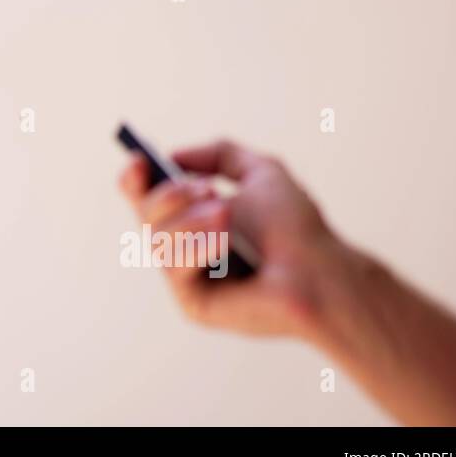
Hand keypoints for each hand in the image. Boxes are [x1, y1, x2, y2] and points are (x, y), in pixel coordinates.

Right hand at [118, 139, 345, 338]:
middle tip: (203, 190)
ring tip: (225, 216)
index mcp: (192, 214)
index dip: (134, 177)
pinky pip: (174, 267)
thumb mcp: (261, 172)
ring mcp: (185, 275)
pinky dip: (197, 247)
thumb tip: (173, 157)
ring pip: (157, 237)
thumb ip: (220, 154)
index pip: (144, 195)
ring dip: (190, 219)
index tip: (140, 160)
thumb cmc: (296, 228)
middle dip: (169, 195)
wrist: (321, 271)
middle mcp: (183, 245)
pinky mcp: (192, 303)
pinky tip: (223, 242)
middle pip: (145, 212)